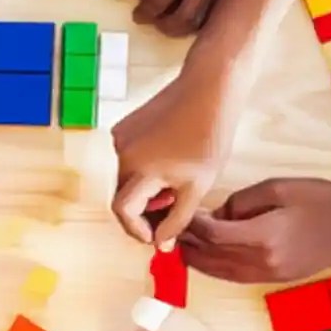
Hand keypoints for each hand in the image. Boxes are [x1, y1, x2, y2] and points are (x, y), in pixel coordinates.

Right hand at [111, 66, 240, 248]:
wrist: (209, 86)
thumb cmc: (209, 134)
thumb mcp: (198, 186)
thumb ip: (177, 219)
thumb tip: (161, 244)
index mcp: (140, 170)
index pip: (123, 212)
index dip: (137, 230)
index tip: (156, 237)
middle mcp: (122, 155)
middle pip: (124, 196)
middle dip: (144, 211)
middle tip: (171, 214)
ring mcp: (120, 139)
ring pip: (127, 179)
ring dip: (145, 191)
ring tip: (175, 186)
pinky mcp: (124, 127)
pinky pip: (129, 160)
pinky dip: (144, 171)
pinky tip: (169, 162)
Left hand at [180, 178, 330, 282]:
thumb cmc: (323, 200)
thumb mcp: (279, 188)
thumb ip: (241, 201)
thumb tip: (215, 214)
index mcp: (262, 237)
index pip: (212, 234)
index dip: (191, 223)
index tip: (180, 209)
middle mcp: (260, 262)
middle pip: (209, 256)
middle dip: (186, 242)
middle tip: (171, 226)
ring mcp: (267, 275)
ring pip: (217, 272)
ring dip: (196, 258)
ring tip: (181, 240)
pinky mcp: (272, 279)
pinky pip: (232, 276)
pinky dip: (213, 266)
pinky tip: (205, 253)